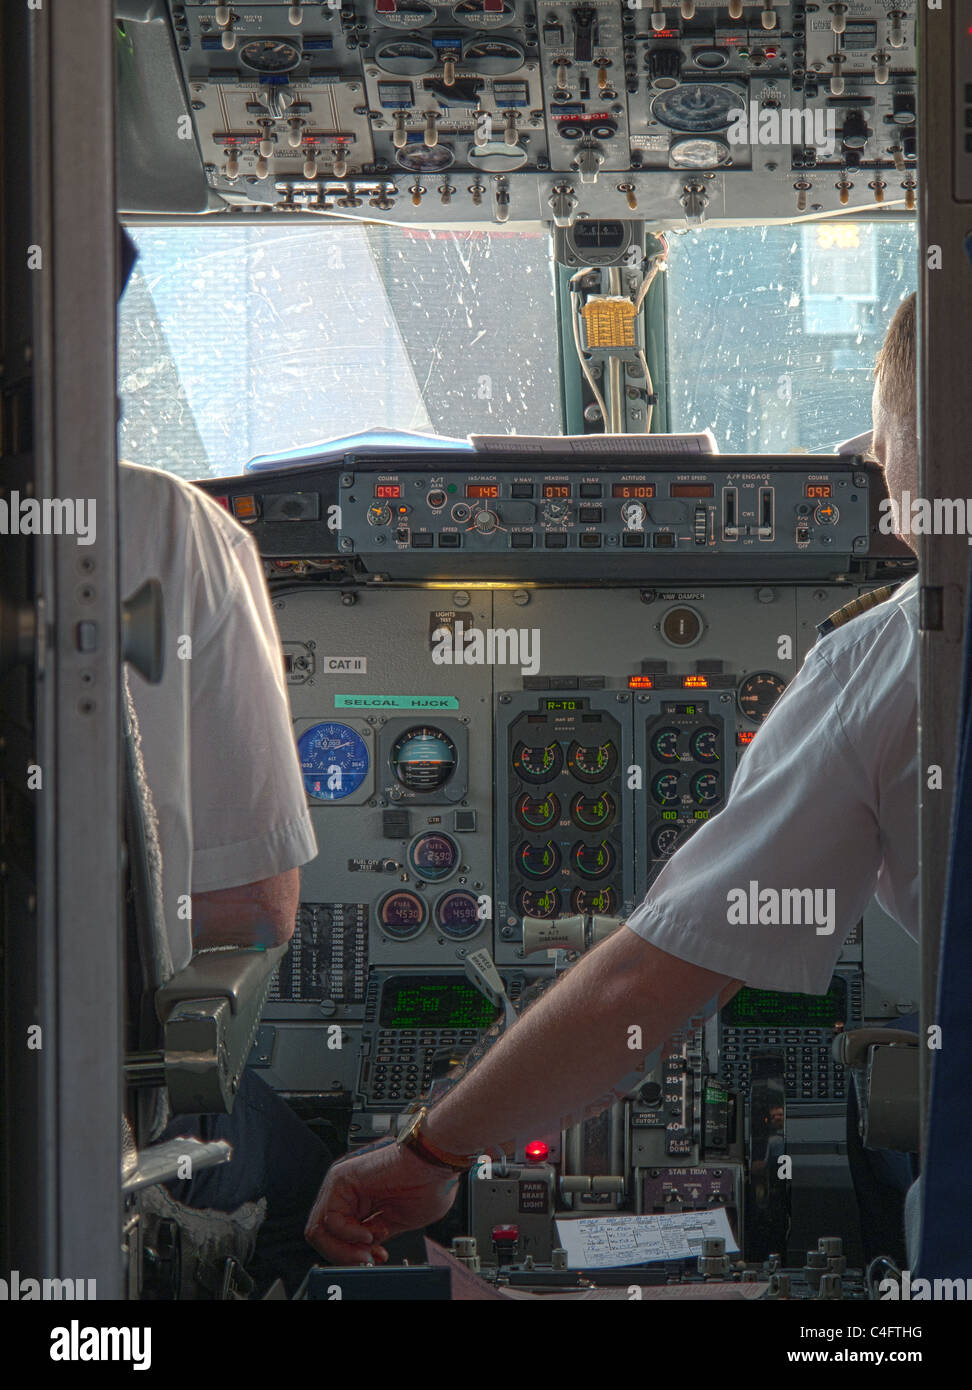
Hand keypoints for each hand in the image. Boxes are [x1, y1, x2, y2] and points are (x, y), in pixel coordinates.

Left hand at [304, 1140, 460, 1263]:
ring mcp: (342, 1185)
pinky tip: (368, 1233)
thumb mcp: (398, 1221)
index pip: (341, 1236)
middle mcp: (348, 1191)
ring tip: (367, 1249)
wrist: (435, 1161)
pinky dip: (348, 1234)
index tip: (376, 1259)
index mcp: (361, 1199)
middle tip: (368, 1259)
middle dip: (346, 1254)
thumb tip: (365, 1253)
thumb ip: (375, 1235)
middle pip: (326, 1235)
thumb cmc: (428, 1182)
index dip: (355, 1254)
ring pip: (320, 1230)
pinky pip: (330, 1219)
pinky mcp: (341, 1179)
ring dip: (344, 1249)